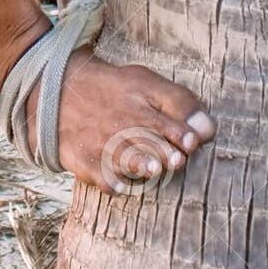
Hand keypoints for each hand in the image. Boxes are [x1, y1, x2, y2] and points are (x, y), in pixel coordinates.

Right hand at [25, 45, 216, 194]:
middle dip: (161, 148)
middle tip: (175, 159)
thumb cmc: (116, 92)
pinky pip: (99, 175)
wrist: (58, 92)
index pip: (164, 110)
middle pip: (146, 135)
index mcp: (140, 96)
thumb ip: (181, 104)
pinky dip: (110, 181)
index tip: (191, 141)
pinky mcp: (85, 160)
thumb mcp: (145, 83)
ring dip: (138, 161)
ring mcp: (101, 140)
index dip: (179, 128)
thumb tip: (209, 131)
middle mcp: (122, 118)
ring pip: (122, 154)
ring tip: (153, 168)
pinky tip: (122, 185)